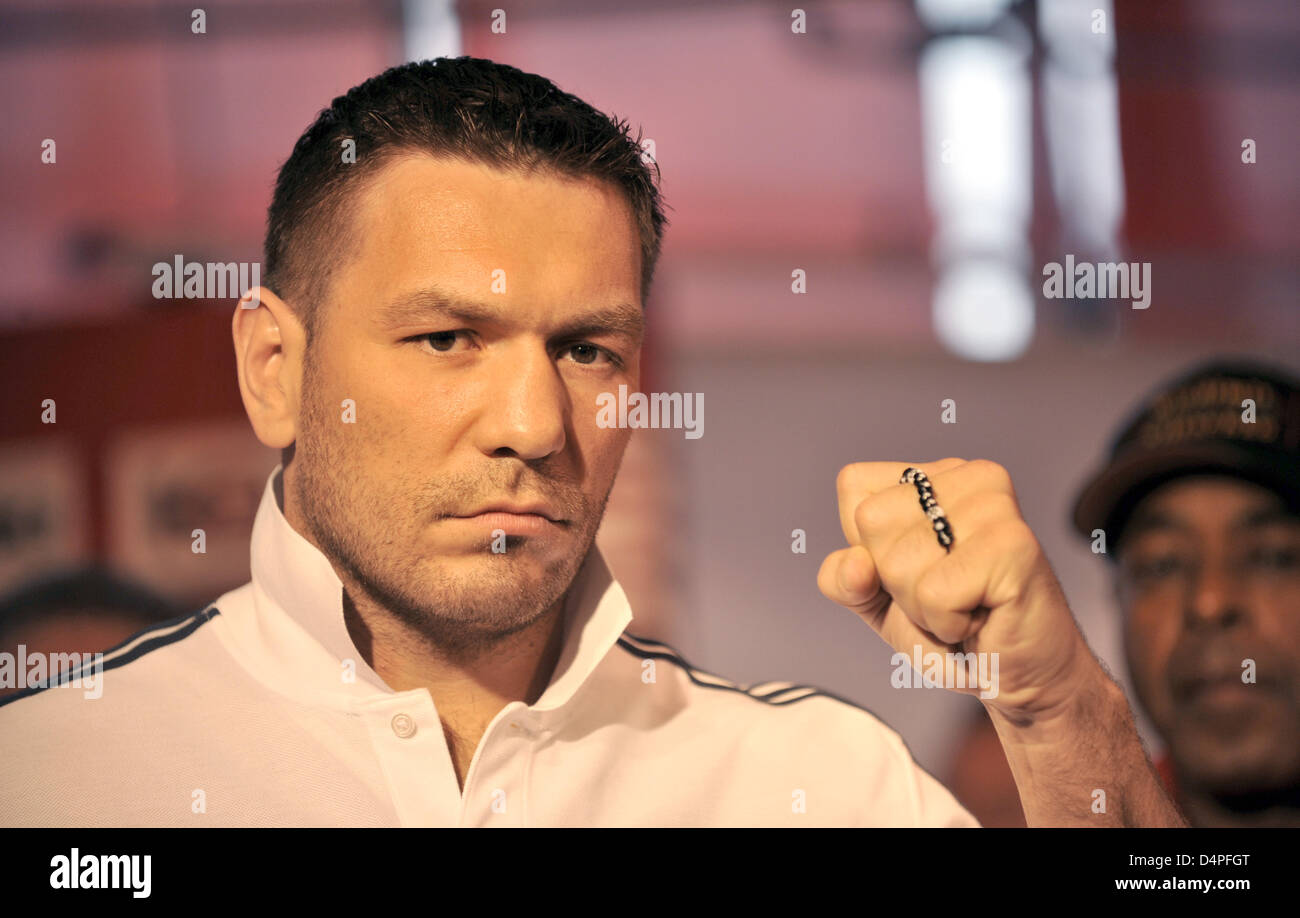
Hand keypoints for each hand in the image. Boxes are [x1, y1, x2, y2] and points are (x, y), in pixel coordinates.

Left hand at [818, 458, 1096, 723]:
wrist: (1016, 676)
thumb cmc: (952, 630)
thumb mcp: (876, 601)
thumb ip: (843, 578)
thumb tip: (855, 563)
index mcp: (933, 476)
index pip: (853, 486)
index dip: (865, 545)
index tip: (913, 569)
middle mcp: (968, 477)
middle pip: (870, 521)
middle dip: (895, 581)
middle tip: (945, 596)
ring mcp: (993, 506)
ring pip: (899, 562)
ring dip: (924, 609)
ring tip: (966, 608)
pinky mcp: (1013, 545)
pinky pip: (934, 594)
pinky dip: (948, 624)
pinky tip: (982, 618)